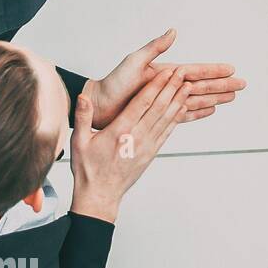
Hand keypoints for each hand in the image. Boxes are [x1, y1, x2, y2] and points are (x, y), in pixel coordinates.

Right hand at [69, 71, 188, 223]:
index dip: (156, 85)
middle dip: (172, 87)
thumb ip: (83, 117)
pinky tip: (182, 108)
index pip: (142, 103)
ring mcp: (146, 146)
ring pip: (166, 118)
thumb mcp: (79, 142)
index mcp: (120, 131)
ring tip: (188, 85)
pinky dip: (176, 119)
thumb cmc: (89, 169)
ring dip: (178, 100)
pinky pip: (167, 132)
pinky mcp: (151, 153)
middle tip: (182, 72)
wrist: (100, 196)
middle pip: (159, 107)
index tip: (166, 72)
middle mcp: (137, 137)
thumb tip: (83, 96)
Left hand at [84, 28, 246, 127]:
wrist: (99, 106)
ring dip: (215, 99)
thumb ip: (154, 48)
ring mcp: (165, 100)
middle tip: (242, 85)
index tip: (231, 69)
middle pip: (202, 86)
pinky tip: (211, 111)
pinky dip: (198, 113)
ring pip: (196, 100)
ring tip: (233, 98)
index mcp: (166, 72)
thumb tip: (173, 31)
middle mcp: (169, 86)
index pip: (196, 71)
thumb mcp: (134, 61)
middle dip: (222, 85)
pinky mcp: (160, 114)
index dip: (214, 71)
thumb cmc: (113, 83)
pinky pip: (184, 115)